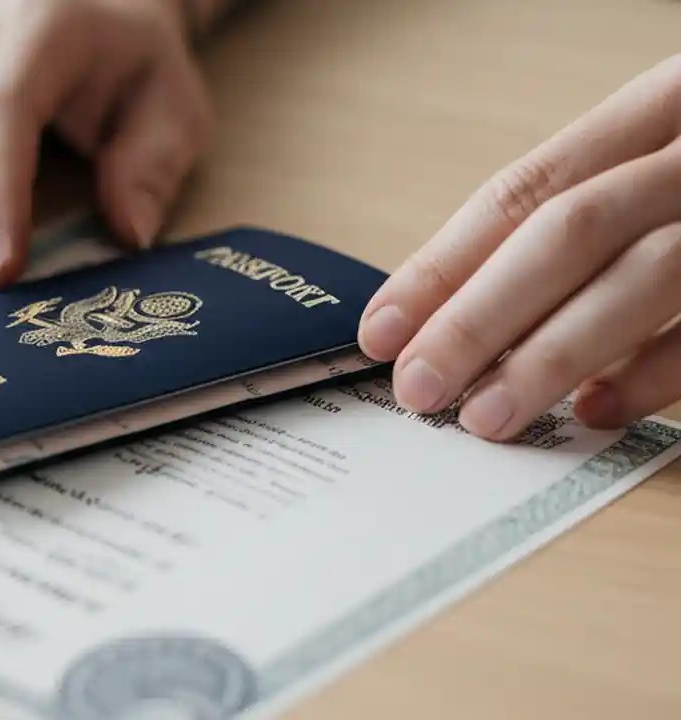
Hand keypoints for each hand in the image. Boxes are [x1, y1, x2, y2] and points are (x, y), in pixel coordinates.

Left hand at [359, 55, 680, 438]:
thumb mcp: (663, 162)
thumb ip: (583, 218)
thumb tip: (458, 313)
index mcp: (664, 105)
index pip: (525, 189)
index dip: (444, 264)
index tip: (380, 331)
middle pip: (572, 229)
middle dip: (482, 316)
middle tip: (419, 389)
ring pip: (647, 277)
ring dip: (555, 355)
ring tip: (488, 417)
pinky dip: (660, 374)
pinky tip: (599, 413)